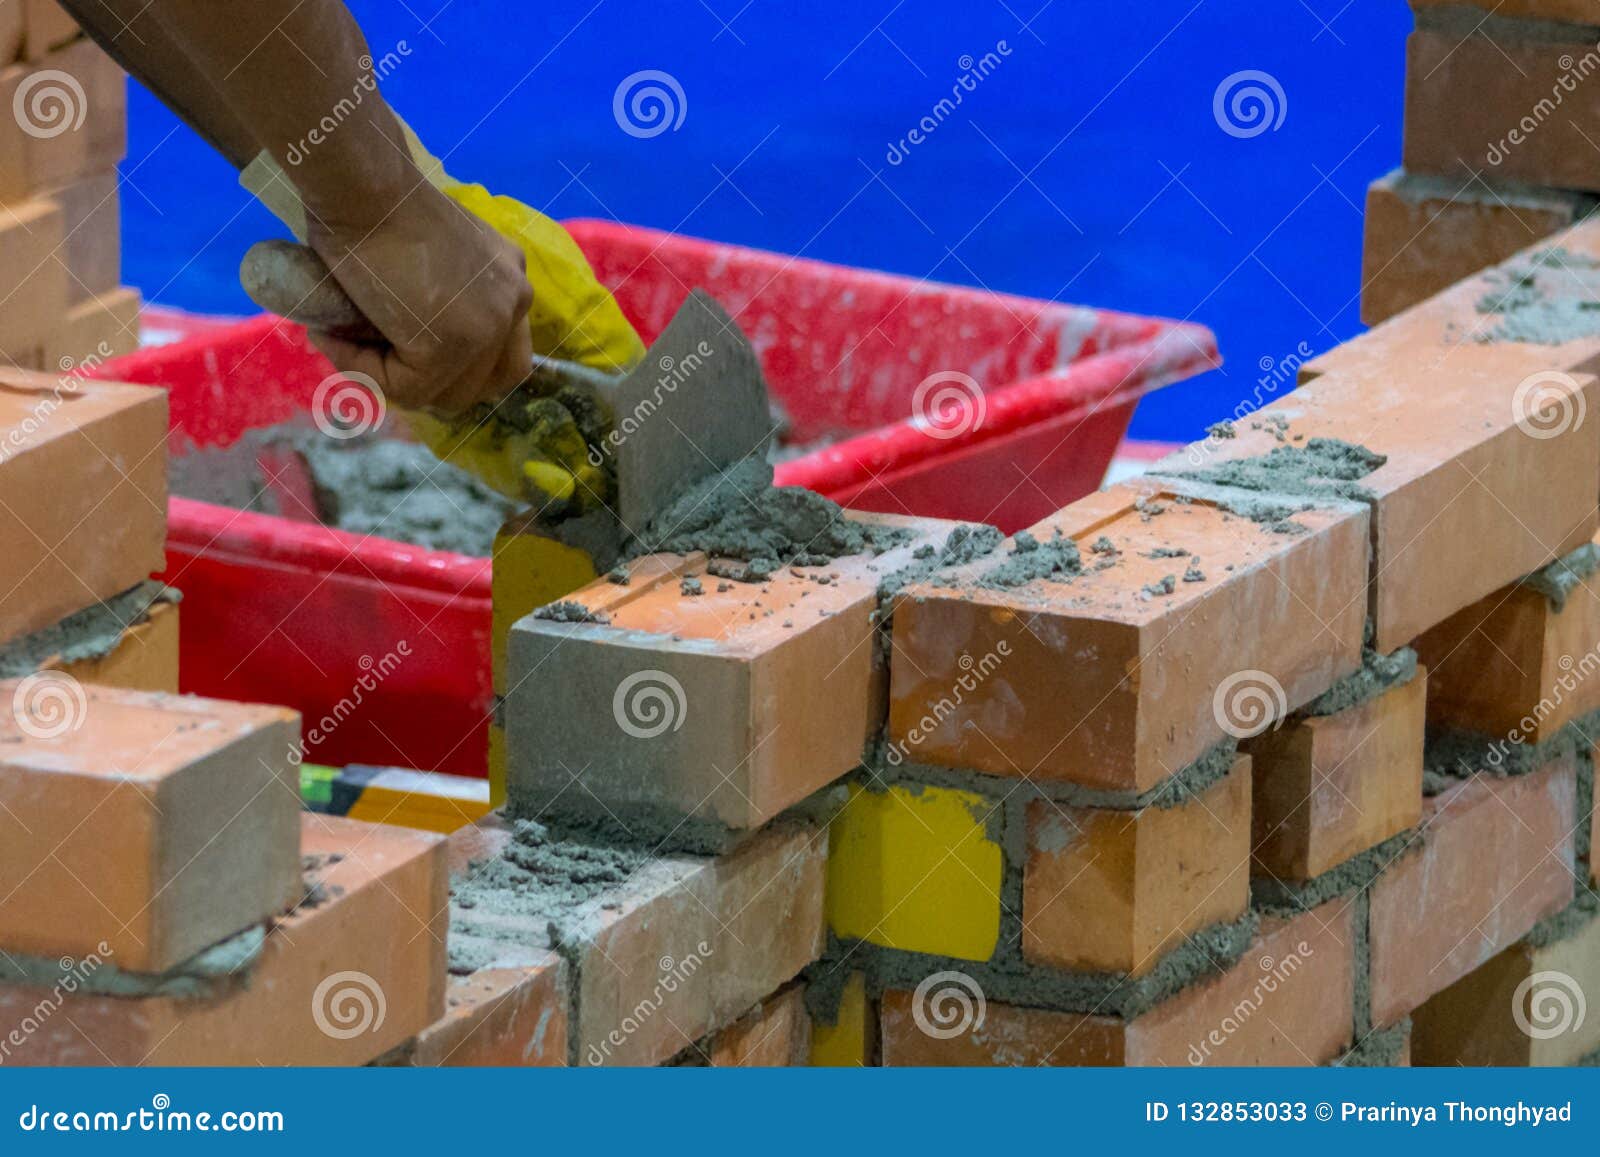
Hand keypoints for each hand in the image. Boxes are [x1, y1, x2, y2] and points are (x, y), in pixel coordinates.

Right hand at [302, 177, 533, 413]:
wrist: (362, 183)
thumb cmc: (377, 200)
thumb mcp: (426, 249)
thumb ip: (437, 290)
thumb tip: (405, 335)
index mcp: (510, 275)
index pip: (502, 350)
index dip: (456, 363)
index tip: (400, 346)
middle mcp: (514, 300)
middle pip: (492, 380)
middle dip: (438, 385)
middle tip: (383, 363)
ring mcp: (489, 326)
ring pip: (450, 394)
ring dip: (395, 381)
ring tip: (347, 346)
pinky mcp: (451, 346)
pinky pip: (408, 388)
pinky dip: (363, 371)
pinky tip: (331, 339)